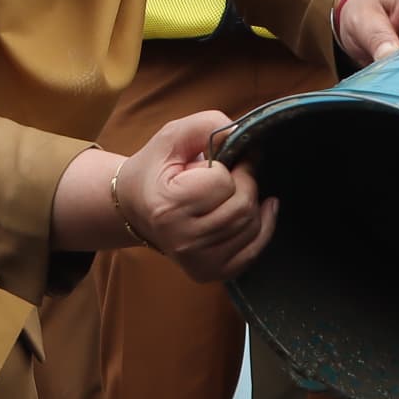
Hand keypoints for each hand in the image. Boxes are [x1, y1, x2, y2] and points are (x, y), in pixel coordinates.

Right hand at [118, 111, 278, 284]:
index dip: (225, 166)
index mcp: (167, 206)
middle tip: (233, 172)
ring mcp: (197, 261)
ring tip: (234, 190)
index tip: (216, 162)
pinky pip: (255, 250)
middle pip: (242, 207)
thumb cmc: (156, 169)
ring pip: (252, 227)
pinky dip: (263, 226)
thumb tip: (245, 136)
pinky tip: (259, 209)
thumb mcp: (173, 136)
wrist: (135, 208)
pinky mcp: (211, 272)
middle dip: (245, 182)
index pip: (223, 183)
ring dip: (252, 202)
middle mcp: (181, 240)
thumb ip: (208, 126)